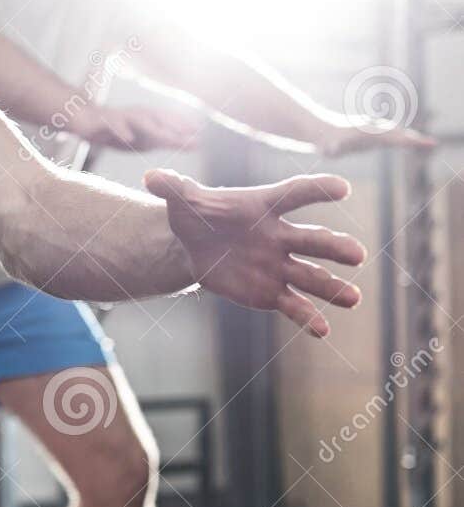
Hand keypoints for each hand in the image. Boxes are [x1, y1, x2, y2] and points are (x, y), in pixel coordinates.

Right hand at [77, 104, 203, 151]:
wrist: (83, 119)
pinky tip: (128, 138)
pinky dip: (121, 130)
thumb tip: (188, 143)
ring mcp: (119, 117)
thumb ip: (162, 139)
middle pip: (158, 119)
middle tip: (191, 136)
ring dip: (153, 128)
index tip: (201, 135)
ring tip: (167, 138)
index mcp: (146, 119)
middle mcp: (135, 114)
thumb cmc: (116, 129)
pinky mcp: (102, 122)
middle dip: (175, 127)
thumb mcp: (141, 137)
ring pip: (138, 120)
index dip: (184, 127)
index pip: (169, 121)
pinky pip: (112, 125)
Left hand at [143, 168, 364, 337]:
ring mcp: (279, 266)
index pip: (294, 194)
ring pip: (311, 276)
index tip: (343, 186)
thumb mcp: (182, 200)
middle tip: (357, 254)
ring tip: (354, 298)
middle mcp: (279, 236)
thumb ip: (173, 186)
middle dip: (334, 247)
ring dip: (332, 287)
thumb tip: (150, 176)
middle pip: (312, 239)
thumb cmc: (196, 214)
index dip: (317, 189)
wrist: (194, 246)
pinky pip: (293, 305)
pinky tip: (323, 330)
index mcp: (263, 206)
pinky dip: (307, 317)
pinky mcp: (272, 292)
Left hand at [318, 119, 434, 158]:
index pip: (395, 138)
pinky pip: (388, 133)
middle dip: (414, 139)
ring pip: (394, 131)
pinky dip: (399, 136)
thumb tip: (333, 148)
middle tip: (431, 144)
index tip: (427, 143)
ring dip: (407, 137)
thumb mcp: (328, 146)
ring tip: (423, 142)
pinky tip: (404, 140)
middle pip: (398, 133)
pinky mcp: (369, 131)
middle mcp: (373, 127)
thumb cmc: (324, 142)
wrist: (318, 129)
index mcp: (369, 133)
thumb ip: (332, 147)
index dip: (411, 142)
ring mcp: (372, 128)